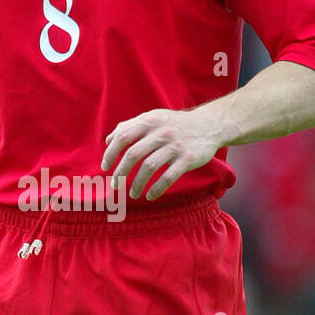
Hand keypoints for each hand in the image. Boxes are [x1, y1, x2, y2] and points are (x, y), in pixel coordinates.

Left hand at [101, 106, 219, 200]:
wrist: (209, 125)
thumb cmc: (174, 124)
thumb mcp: (153, 118)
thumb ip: (130, 127)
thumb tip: (107, 141)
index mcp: (149, 121)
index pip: (123, 137)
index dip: (111, 153)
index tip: (105, 167)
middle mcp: (161, 132)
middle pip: (133, 154)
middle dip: (120, 173)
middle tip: (115, 185)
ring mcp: (175, 146)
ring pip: (149, 167)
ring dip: (137, 184)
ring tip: (132, 194)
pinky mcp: (188, 159)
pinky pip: (168, 177)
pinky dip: (157, 189)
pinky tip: (150, 196)